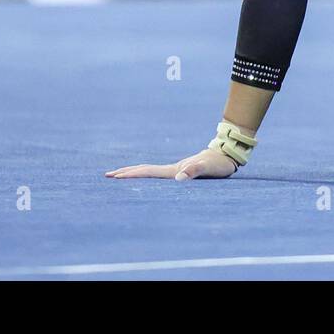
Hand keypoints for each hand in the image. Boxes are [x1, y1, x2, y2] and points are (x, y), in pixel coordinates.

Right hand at [105, 147, 237, 180]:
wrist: (226, 154)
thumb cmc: (218, 164)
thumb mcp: (208, 168)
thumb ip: (195, 171)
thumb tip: (179, 178)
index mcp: (174, 170)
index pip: (149, 172)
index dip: (132, 175)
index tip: (115, 176)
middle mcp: (172, 169)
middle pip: (145, 170)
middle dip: (127, 172)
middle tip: (108, 175)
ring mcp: (175, 169)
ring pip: (150, 171)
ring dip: (134, 173)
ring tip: (120, 175)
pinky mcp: (181, 171)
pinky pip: (158, 174)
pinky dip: (147, 175)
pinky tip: (146, 177)